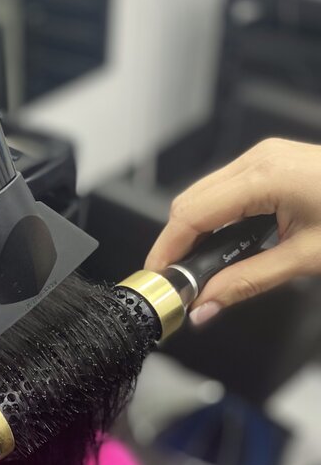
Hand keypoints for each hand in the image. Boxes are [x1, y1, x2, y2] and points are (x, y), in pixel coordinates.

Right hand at [146, 139, 320, 324]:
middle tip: (177, 283)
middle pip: (191, 202)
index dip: (167, 250)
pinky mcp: (272, 164)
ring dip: (195, 232)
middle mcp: (259, 159)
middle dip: (176, 243)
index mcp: (265, 177)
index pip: (191, 214)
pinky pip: (226, 189)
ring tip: (198, 271)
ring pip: (205, 194)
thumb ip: (247, 283)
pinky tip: (222, 247)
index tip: (158, 280)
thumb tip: (206, 306)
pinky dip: (216, 219)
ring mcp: (265, 158)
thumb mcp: (305, 259)